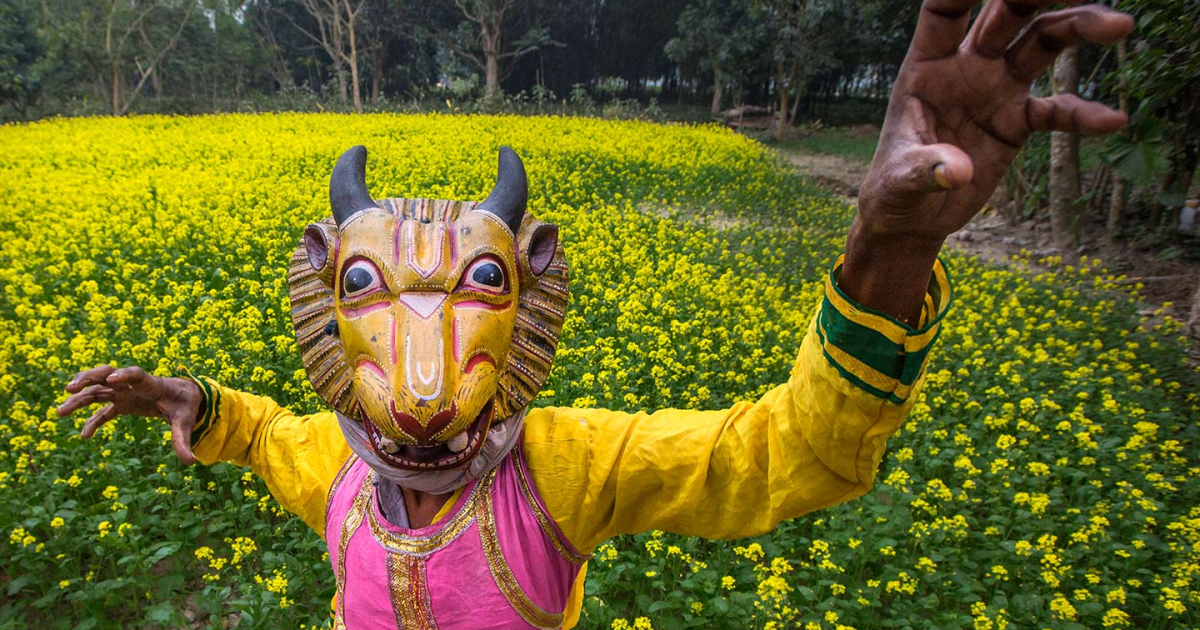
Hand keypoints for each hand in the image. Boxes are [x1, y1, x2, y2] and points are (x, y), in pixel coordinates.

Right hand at [57, 365, 203, 463]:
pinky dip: (93, 421)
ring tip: (60, 412)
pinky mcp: (122, 404)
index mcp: (151, 384)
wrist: (184, 397)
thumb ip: (183, 440)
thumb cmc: (185, 405)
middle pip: (106, 375)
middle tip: (69, 388)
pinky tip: (84, 435)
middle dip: (88, 379)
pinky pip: (103, 412)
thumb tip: (191, 461)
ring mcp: (125, 393)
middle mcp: (134, 386)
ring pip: (97, 391)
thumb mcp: (185, 422)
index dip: (125, 375)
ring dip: (79, 399)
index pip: (136, 375)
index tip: (112, 379)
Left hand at [842, 0, 1132, 323]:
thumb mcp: (899, 181)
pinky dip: (1084, 115)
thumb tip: (956, 171)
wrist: (912, 217)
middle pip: (1007, 12)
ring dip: (1078, 28)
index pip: (946, 9)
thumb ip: (923, 169)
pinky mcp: (1017, 123)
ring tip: (1119, 26)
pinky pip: (1057, 111)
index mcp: (927, 65)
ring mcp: (996, 89)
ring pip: (1043, 43)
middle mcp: (966, 67)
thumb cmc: (893, 189)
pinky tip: (1112, 121)